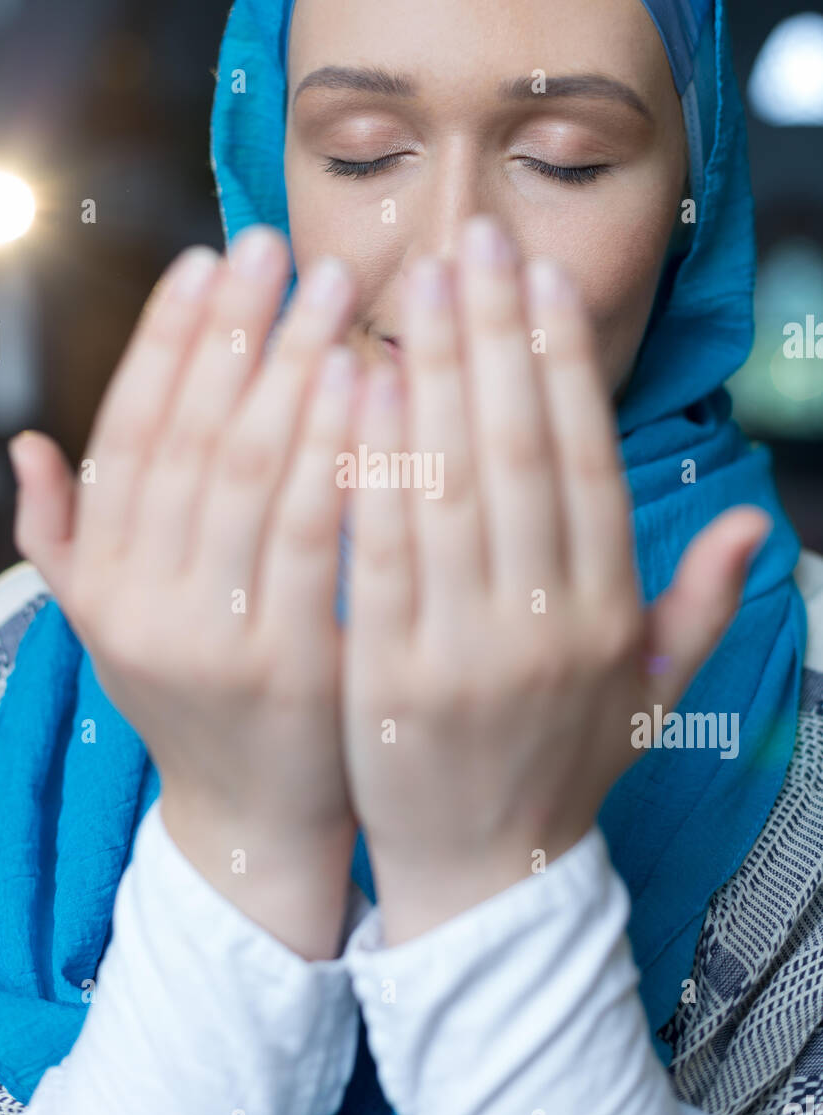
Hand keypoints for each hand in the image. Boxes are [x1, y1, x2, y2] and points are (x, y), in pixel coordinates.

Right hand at [9, 229, 360, 958]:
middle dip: (235, 330)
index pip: (126, 434)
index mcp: (99, 578)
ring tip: (334, 292)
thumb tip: (27, 445)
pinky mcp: (281, 664)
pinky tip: (371, 383)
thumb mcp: (112, 625)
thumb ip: (67, 538)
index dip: (165, 341)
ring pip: (244, 473)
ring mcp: (205, 635)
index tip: (207, 261)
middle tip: (280, 245)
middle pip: (187, 435)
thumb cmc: (200, 701)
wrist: (251, 821)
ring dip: (289, 368)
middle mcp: (135, 600)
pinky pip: (310, 535)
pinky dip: (335, 452)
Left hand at [343, 215, 769, 944]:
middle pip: (521, 453)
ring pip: (452, 489)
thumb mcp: (650, 691)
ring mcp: (469, 652)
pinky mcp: (392, 676)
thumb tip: (757, 522)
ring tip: (416, 286)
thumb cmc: (563, 763)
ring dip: (436, 374)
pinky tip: (358, 386)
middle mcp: (550, 625)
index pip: (588, 463)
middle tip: (469, 240)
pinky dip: (372, 464)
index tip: (538, 280)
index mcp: (611, 615)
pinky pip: (381, 552)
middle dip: (495, 337)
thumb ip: (699, 603)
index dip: (565, 365)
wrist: (484, 874)